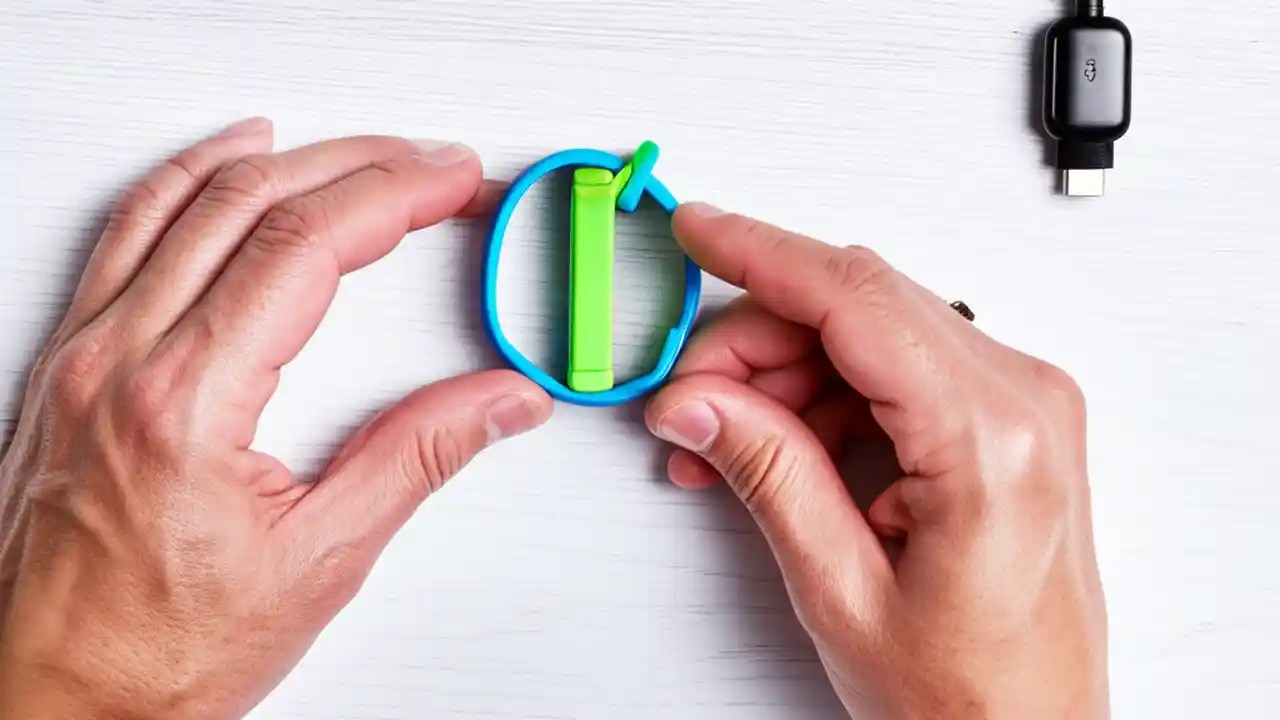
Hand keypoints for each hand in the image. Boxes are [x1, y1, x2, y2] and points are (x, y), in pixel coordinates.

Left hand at [0, 118, 551, 718]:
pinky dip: (186, 178)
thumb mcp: (317, 561)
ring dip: (284, 159)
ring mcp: (82, 354)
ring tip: (356, 149)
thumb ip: (417, 457)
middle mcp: (120, 360)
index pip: (306, 247)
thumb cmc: (159, 653)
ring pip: (184, 200)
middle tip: (430, 165)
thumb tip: (503, 401)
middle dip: (358, 166)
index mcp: (187, 402)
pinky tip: (227, 160)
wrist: (54, 700)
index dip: (394, 195)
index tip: (449, 180)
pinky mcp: (67, 364)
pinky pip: (126, 232)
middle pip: (252, 204)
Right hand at [646, 203, 1106, 718]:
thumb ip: (766, 472)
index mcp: (991, 438)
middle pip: (858, 309)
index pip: (855, 299)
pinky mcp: (1005, 423)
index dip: (761, 254)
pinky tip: (776, 446)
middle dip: (757, 339)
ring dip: (785, 374)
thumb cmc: (971, 697)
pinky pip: (895, 372)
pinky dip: (826, 398)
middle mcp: (1021, 402)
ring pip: (870, 335)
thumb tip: (697, 400)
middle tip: (688, 397)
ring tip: (723, 442)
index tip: (696, 231)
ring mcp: (1020, 407)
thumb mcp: (842, 589)